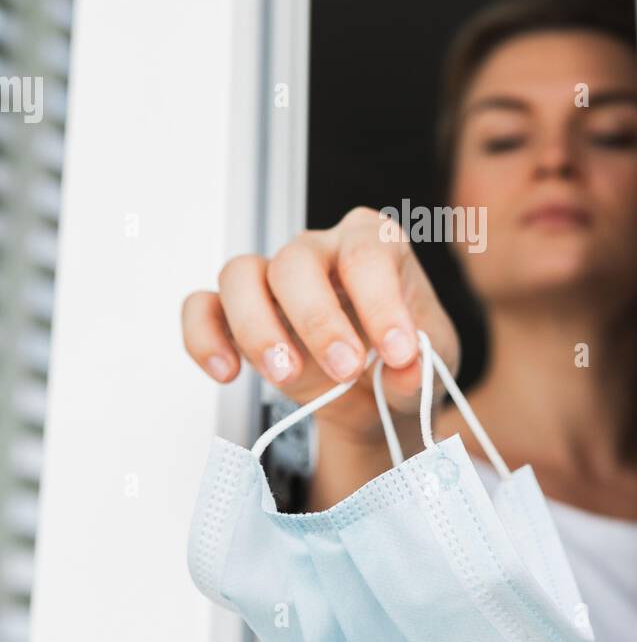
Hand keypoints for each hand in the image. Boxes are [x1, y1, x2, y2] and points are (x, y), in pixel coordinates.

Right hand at [181, 206, 459, 443]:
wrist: (374, 396)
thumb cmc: (400, 362)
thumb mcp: (430, 367)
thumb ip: (419, 367)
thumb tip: (406, 367)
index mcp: (374, 244)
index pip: (367, 253)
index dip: (381, 302)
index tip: (399, 353)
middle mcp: (319, 250)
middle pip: (297, 259)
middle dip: (318, 318)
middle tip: (345, 370)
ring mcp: (272, 277)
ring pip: (241, 274)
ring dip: (257, 327)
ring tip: (285, 377)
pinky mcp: (235, 312)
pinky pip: (202, 307)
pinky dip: (204, 336)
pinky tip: (227, 372)